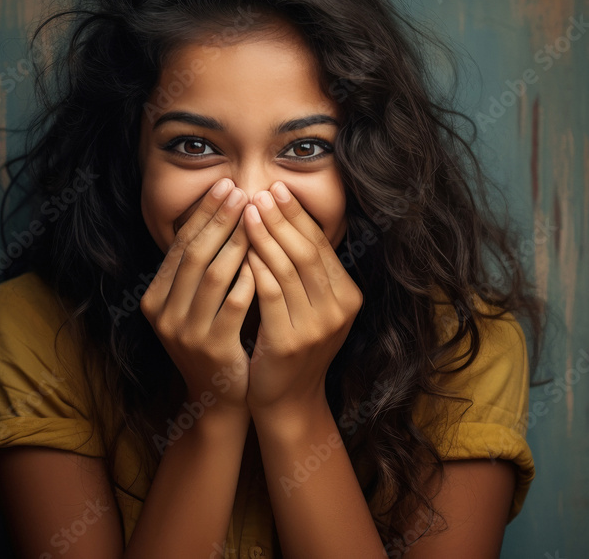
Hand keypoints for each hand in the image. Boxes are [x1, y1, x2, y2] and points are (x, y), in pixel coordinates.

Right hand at [139, 179, 255, 409]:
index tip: (225, 185)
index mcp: (155, 299)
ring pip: (214, 275)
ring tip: (258, 217)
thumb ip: (201, 268)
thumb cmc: (215, 341)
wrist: (220, 398)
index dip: (203, 213)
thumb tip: (221, 211)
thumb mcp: (197, 305)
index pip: (181, 245)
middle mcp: (163, 314)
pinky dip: (251, 277)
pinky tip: (266, 258)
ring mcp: (185, 333)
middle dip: (220, 219)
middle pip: (194, 254)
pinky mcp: (213, 348)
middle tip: (241, 191)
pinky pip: (235, 304)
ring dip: (238, 241)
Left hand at [242, 181, 362, 413]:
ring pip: (288, 268)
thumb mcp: (309, 306)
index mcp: (348, 297)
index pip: (321, 245)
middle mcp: (339, 310)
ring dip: (266, 235)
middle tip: (261, 190)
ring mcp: (317, 328)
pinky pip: (269, 294)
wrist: (287, 400)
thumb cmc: (290, 347)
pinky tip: (240, 249)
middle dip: (282, 218)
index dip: (298, 215)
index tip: (277, 188)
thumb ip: (305, 270)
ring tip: (247, 210)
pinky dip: (255, 268)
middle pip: (306, 251)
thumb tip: (285, 216)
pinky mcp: (290, 341)